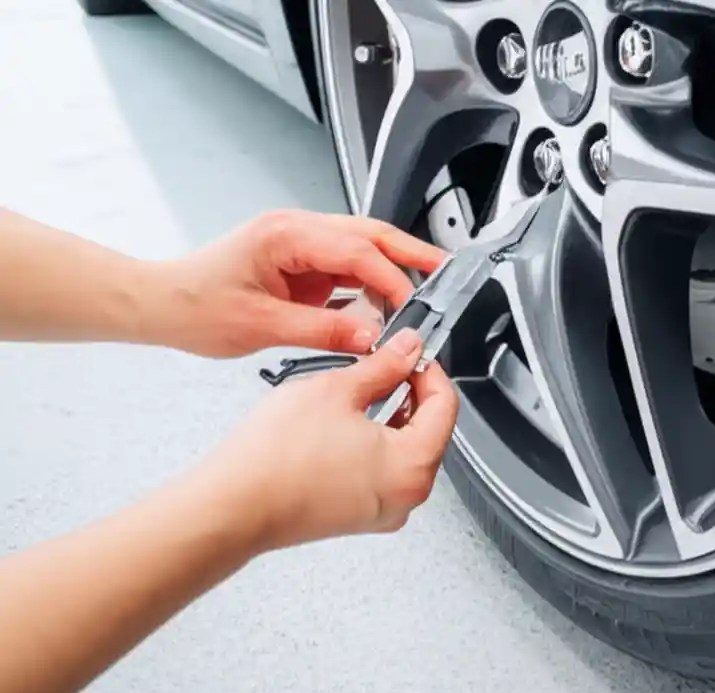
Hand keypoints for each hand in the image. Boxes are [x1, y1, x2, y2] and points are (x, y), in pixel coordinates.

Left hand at [157, 210, 445, 356]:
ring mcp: (300, 245)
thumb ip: (323, 329)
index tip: (413, 309)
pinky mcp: (301, 264)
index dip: (392, 280)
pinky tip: (388, 306)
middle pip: (371, 235)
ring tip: (427, 293)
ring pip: (364, 249)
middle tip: (449, 273)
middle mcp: (296, 231)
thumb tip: (371, 335)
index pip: (356, 251)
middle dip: (413, 254)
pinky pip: (348, 268)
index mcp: (285, 235)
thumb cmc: (194, 306)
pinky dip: (372, 285)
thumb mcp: (261, 325)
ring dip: (395, 270)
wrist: (161, 305)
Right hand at [197, 329, 459, 548]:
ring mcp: (384, 511)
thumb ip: (383, 366)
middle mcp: (407, 496)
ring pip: (405, 451)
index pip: (446, 406)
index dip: (430, 370)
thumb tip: (407, 349)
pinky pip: (382, 471)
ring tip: (362, 388)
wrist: (231, 506)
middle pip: (430, 431)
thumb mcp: (337, 389)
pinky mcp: (359, 516)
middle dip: (412, 392)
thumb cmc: (276, 457)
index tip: (411, 352)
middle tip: (386, 364)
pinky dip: (374, 443)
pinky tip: (347, 421)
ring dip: (391, 416)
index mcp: (414, 466)